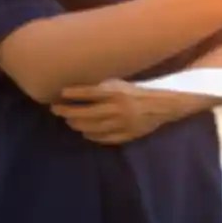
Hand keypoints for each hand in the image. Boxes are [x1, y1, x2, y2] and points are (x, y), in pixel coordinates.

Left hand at [52, 80, 173, 145]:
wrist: (165, 105)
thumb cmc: (140, 92)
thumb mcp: (122, 84)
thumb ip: (103, 88)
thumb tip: (77, 91)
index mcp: (117, 92)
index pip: (88, 93)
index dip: (71, 94)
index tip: (58, 95)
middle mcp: (117, 108)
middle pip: (85, 113)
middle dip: (67, 111)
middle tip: (56, 109)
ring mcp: (122, 123)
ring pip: (92, 127)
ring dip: (77, 124)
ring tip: (70, 121)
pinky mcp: (127, 134)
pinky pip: (104, 138)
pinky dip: (92, 136)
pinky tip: (86, 132)